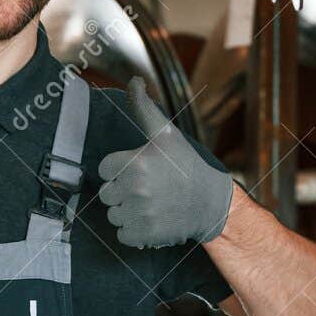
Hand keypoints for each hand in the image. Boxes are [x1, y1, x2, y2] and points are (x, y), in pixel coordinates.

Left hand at [97, 77, 234, 248]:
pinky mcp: (144, 234)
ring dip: (127, 212)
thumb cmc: (185, 165)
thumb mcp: (165, 133)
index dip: (120, 169)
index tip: (142, 170)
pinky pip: (122, 235)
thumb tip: (133, 80)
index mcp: (134, 162)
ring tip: (151, 204)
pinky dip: (133, 231)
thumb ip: (144, 108)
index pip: (105, 169)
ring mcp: (139, 213)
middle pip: (106, 194)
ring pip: (113, 215)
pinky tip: (151, 220)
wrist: (210, 202)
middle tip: (147, 188)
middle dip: (122, 191)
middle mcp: (134, 188)